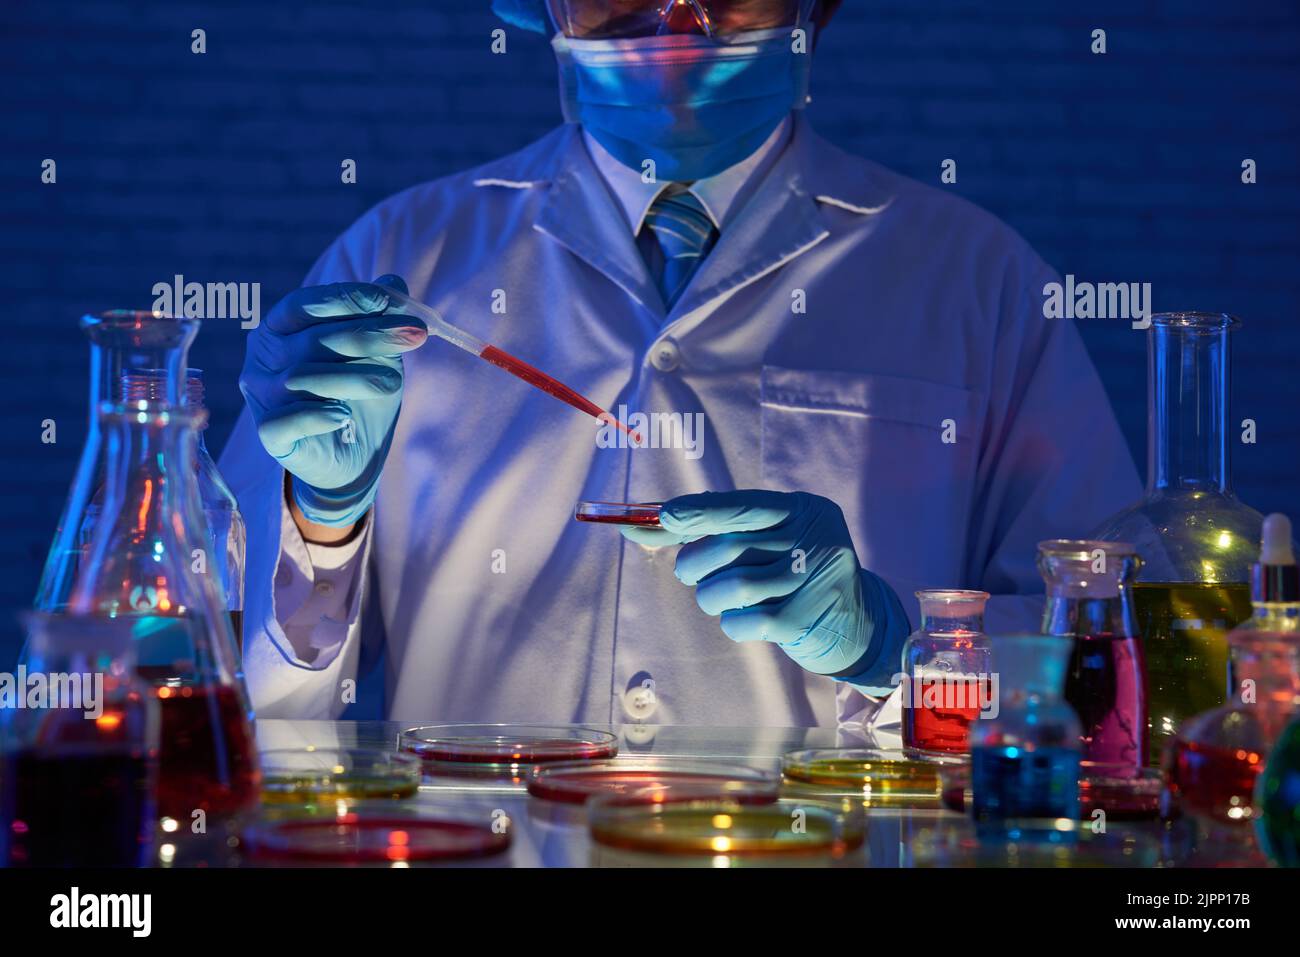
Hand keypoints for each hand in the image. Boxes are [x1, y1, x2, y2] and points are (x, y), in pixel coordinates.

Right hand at [240, 275, 427, 525]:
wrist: (354, 456)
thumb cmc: (359, 394)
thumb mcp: (375, 353)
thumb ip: (380, 317)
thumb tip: (394, 282)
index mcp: (280, 329)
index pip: (303, 303)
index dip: (343, 298)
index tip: (386, 300)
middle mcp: (264, 359)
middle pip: (313, 340)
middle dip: (369, 335)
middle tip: (415, 335)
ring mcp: (263, 397)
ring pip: (304, 379)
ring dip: (356, 377)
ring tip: (394, 382)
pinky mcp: (270, 435)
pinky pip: (287, 420)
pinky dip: (317, 415)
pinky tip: (343, 416)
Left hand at [622, 490, 906, 680]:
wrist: (857, 623)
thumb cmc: (793, 574)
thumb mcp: (768, 540)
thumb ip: (712, 528)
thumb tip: (638, 525)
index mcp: (801, 509)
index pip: (743, 505)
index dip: (700, 511)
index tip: (667, 516)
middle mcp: (812, 537)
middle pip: (731, 546)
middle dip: (695, 563)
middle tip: (692, 574)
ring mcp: (813, 578)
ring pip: (731, 586)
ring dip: (711, 597)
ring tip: (720, 598)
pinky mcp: (806, 618)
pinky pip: (744, 621)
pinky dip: (731, 623)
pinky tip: (744, 620)